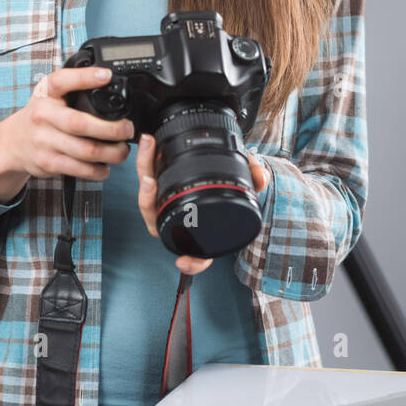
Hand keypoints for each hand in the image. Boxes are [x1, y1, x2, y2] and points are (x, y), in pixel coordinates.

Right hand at [0, 65, 132, 200]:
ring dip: (112, 153)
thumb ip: (72, 87)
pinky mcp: (48, 163)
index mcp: (46, 93)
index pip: (63, 81)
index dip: (85, 77)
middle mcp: (43, 115)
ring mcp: (44, 141)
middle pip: (81, 124)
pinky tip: (106, 166)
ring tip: (122, 150)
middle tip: (128, 129)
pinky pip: (81, 170)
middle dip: (112, 129)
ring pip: (86, 151)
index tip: (107, 75)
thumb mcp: (49, 94)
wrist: (13, 143)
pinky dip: (99, 170)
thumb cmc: (41, 116)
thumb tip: (108, 79)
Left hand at [136, 134, 270, 275]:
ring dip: (144, 170)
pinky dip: (147, 160)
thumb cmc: (232, 184)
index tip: (183, 261)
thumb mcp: (246, 179)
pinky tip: (149, 143)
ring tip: (149, 149)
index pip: (196, 255)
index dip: (191, 263)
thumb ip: (255, 177)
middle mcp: (178, 222)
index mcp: (199, 231)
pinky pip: (147, 176)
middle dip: (148, 200)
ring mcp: (164, 205)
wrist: (224, 173)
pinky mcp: (158, 185)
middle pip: (156, 218)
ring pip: (147, 195)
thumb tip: (261, 178)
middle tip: (150, 181)